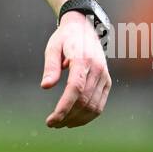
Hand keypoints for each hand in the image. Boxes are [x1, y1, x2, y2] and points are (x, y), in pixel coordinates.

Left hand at [40, 12, 111, 127]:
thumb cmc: (65, 38)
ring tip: (61, 124)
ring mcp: (104, 76)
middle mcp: (97, 69)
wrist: (85, 27)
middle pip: (84, 101)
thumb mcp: (53, 47)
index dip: (64, 107)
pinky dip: (88, 116)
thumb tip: (45, 86)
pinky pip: (100, 104)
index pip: (75, 89)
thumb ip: (50, 67)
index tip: (51, 120)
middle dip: (67, 116)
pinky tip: (74, 120)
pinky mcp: (107, 81)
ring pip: (94, 107)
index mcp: (83, 59)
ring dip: (77, 120)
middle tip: (51, 124)